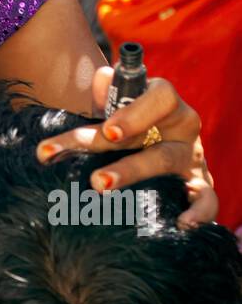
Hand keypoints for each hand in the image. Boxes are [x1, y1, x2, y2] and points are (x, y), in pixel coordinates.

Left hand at [36, 67, 217, 227]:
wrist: (148, 139)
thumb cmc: (126, 120)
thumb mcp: (116, 103)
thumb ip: (108, 92)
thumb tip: (103, 80)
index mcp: (164, 102)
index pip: (159, 97)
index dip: (135, 114)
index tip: (108, 131)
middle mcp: (182, 127)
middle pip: (155, 141)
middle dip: (122, 160)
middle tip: (96, 180)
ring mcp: (191, 157)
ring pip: (167, 165)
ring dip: (135, 176)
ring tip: (107, 190)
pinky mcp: (199, 185)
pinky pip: (207, 199)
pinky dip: (200, 211)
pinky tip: (183, 223)